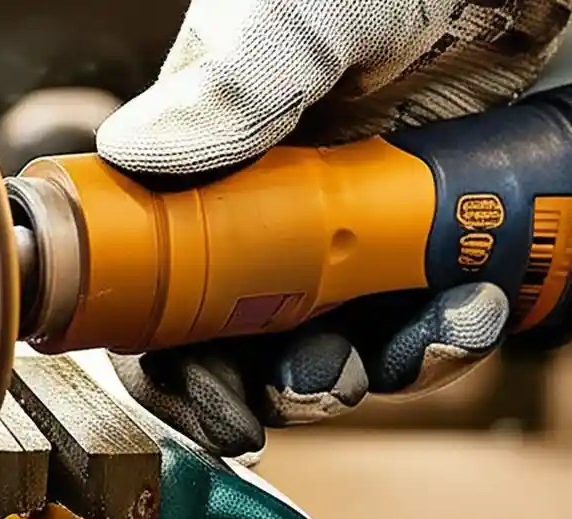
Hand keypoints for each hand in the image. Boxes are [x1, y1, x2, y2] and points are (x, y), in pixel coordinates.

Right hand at [95, 0, 570, 458]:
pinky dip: (449, 339)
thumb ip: (237, 80)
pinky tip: (475, 304)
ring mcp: (365, 234)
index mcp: (223, 156)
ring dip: (378, 370)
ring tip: (433, 330)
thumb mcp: (314, 13)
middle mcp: (283, 205)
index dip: (163, 349)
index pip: (162, 276)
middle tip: (315, 385)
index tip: (191, 387)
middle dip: (272, 385)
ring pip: (341, 349)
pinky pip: (427, 329)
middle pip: (243, 339)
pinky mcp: (442, 250)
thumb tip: (138, 153)